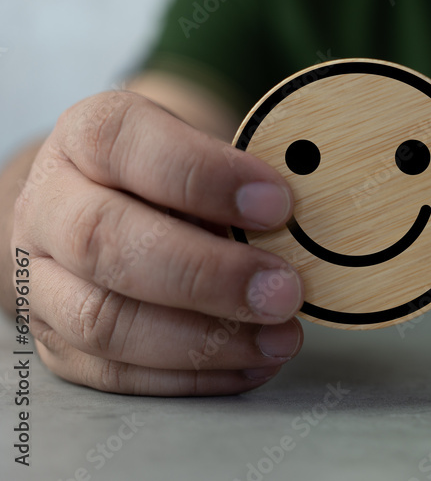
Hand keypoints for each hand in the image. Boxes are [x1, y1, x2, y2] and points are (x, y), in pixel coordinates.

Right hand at [10, 91, 303, 395]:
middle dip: (207, 275)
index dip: (204, 175)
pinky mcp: (55, 340)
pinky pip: (113, 372)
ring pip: (103, 319)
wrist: (100, 206)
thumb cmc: (169, 174)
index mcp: (87, 136)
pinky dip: (189, 376)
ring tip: (278, 337)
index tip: (278, 203)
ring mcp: (41, 278)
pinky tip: (250, 363)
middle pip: (104, 242)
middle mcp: (50, 204)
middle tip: (283, 291)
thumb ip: (240, 179)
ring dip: (203, 340)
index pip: (124, 143)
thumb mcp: (200, 150)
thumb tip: (305, 224)